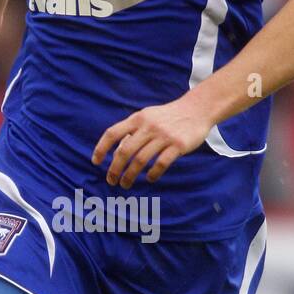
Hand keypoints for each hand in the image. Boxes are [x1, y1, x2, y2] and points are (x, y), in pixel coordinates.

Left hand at [91, 95, 212, 187]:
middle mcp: (148, 127)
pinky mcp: (178, 145)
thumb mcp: (147, 117)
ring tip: (126, 184)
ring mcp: (164, 136)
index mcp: (137, 119)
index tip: (96, 162)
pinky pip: (161, 164)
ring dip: (130, 175)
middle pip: (125, 151)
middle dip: (115, 169)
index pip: (112, 133)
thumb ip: (132, 132)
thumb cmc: (168, 117)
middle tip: (111, 181)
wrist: (197, 109)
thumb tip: (116, 155)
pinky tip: (149, 178)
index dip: (101, 148)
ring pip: (141, 160)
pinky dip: (153, 174)